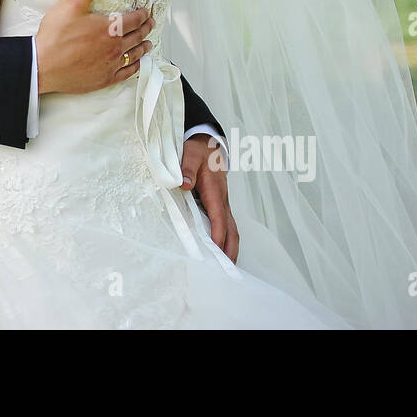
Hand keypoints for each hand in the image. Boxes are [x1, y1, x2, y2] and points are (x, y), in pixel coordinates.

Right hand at [35, 0, 153, 94]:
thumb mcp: (73, 3)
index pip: (134, 19)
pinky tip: (136, 64)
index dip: (142, 14)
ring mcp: (111, 65)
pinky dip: (135, 67)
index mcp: (110, 28)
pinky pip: (126, 73)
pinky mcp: (104, 79)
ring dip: (143, 47)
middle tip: (150, 24)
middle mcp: (115, 47)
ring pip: (135, 55)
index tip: (146, 12)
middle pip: (137, 36)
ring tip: (148, 44)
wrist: (43, 65)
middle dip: (146, 28)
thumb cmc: (56, 35)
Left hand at [181, 134, 237, 261]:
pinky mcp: (220, 206)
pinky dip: (227, 241)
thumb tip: (185, 185)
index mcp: (215, 191)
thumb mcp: (190, 154)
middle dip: (230, 250)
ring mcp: (223, 205)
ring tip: (226, 269)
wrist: (208, 146)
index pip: (219, 217)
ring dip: (231, 249)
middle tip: (226, 270)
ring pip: (232, 230)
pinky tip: (222, 253)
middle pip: (231, 229)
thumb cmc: (198, 152)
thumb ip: (186, 168)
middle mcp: (222, 201)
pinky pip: (227, 226)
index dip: (218, 234)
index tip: (215, 249)